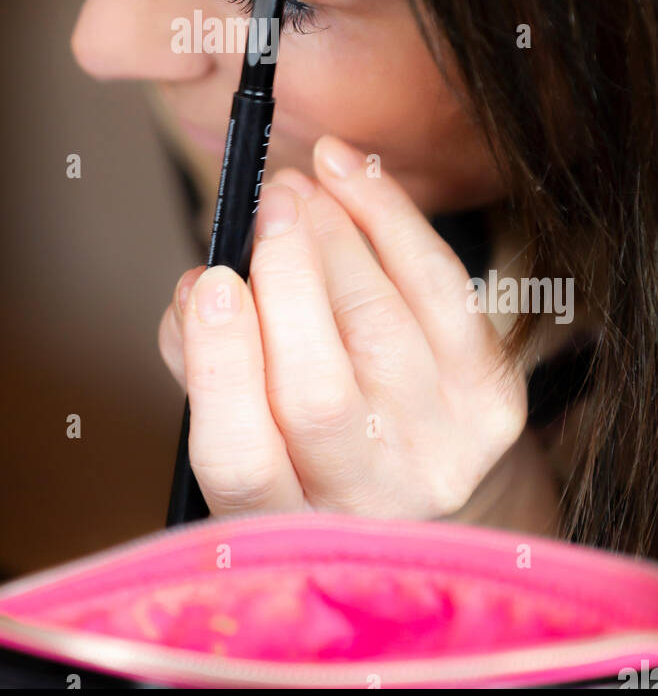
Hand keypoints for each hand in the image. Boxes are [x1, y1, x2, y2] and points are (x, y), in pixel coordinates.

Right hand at [158, 134, 528, 518]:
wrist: (418, 484)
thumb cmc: (299, 443)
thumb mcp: (239, 427)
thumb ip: (202, 365)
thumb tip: (201, 286)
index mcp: (283, 523)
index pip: (242, 460)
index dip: (221, 366)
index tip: (208, 281)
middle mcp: (366, 504)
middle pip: (320, 393)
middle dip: (289, 279)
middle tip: (265, 203)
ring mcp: (440, 456)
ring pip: (381, 327)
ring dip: (335, 237)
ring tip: (293, 187)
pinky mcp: (494, 405)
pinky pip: (441, 290)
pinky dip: (388, 217)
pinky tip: (346, 172)